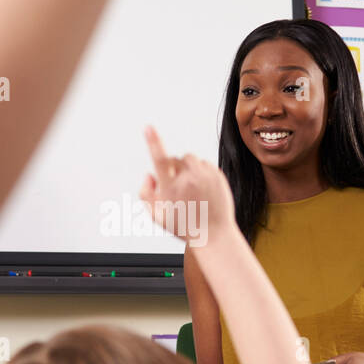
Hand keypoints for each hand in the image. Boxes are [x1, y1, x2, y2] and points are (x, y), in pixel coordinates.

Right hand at [140, 126, 234, 245]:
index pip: (159, 160)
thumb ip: (145, 194)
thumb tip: (149, 174)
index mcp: (171, 188)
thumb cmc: (184, 227)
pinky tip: (203, 190)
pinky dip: (201, 172)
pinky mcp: (218, 176)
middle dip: (173, 168)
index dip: (152, 142)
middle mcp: (189, 179)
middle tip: (177, 188)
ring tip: (191, 189)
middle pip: (175, 159)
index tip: (148, 128)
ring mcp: (205, 176)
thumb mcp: (157, 216)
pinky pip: (205, 164)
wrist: (214, 235)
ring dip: (187, 168)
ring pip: (191, 159)